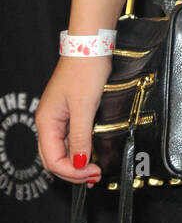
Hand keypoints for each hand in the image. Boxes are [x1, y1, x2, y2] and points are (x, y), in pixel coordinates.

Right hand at [35, 56, 110, 183]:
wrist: (91, 46)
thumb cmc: (85, 70)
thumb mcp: (84, 107)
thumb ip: (80, 137)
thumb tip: (78, 163)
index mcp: (47, 122)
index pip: (53, 160)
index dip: (72, 172)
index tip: (91, 174)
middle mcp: (49, 121)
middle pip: (55, 158)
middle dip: (73, 172)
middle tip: (93, 177)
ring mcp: (58, 116)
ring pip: (62, 149)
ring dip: (77, 163)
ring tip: (93, 171)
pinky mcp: (69, 111)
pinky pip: (69, 138)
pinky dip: (79, 150)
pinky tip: (89, 155)